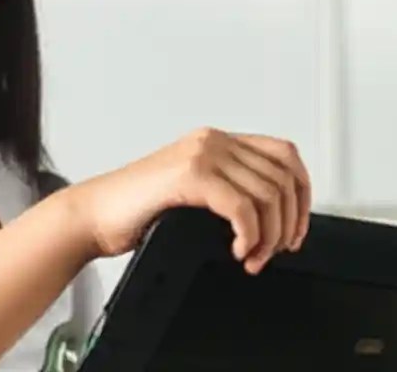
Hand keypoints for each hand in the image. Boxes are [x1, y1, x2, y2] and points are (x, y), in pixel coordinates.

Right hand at [65, 127, 311, 274]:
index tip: (296, 230)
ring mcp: (201, 154)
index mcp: (217, 141)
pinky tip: (237, 250)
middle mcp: (212, 140)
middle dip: (289, 223)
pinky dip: (249, 236)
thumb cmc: (136, 211)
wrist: (93, 215)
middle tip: (275, 252)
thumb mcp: (193, 194)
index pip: (285, 155)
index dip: (303, 195)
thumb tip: (278, 221)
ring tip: (253, 257)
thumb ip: (229, 191)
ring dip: (270, 236)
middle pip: (284, 177)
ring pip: (268, 194)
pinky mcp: (189, 175)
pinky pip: (243, 208)